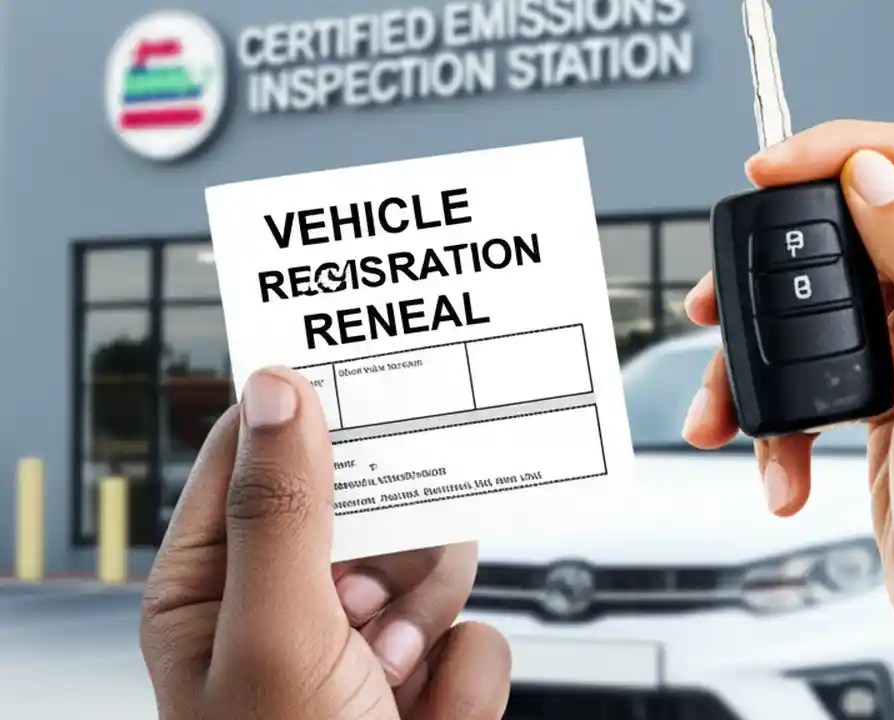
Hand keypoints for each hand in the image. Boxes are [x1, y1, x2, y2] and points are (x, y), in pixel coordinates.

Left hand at [140, 368, 510, 718]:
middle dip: (391, 556)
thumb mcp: (275, 638)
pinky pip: (475, 627)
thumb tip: (278, 391)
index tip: (361, 373)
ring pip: (434, 560)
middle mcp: (290, 600)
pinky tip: (422, 712)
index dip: (306, 408)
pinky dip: (461, 680)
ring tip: (389, 674)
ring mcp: (363, 634)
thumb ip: (281, 513)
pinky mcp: (426, 666)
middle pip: (370, 502)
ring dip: (426, 620)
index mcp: (215, 584)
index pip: (255, 453)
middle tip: (366, 599)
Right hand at [682, 121, 893, 717]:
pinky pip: (822, 374)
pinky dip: (787, 415)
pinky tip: (781, 462)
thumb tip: (873, 176)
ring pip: (829, 309)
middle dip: (783, 271)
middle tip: (720, 298)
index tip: (769, 172)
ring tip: (728, 405)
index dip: (844, 155)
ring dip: (768, 360)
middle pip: (863, 236)